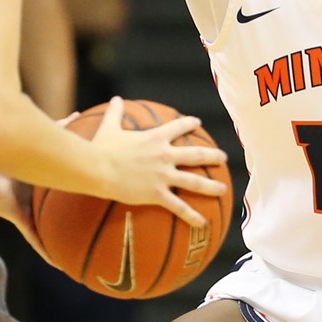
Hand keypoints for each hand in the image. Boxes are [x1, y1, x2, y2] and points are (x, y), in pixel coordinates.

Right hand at [87, 97, 227, 226]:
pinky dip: (191, 215)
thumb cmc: (101, 149)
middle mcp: (165, 156)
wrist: (98, 169)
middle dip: (213, 156)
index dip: (189, 124)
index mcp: (155, 138)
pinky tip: (203, 222)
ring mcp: (163, 176)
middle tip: (224, 158)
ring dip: (211, 186)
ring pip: (194, 182)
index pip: (178, 127)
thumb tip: (115, 98)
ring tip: (223, 190)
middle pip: (196, 155)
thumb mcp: (109, 127)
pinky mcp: (157, 194)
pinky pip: (178, 206)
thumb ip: (115, 113)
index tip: (197, 123)